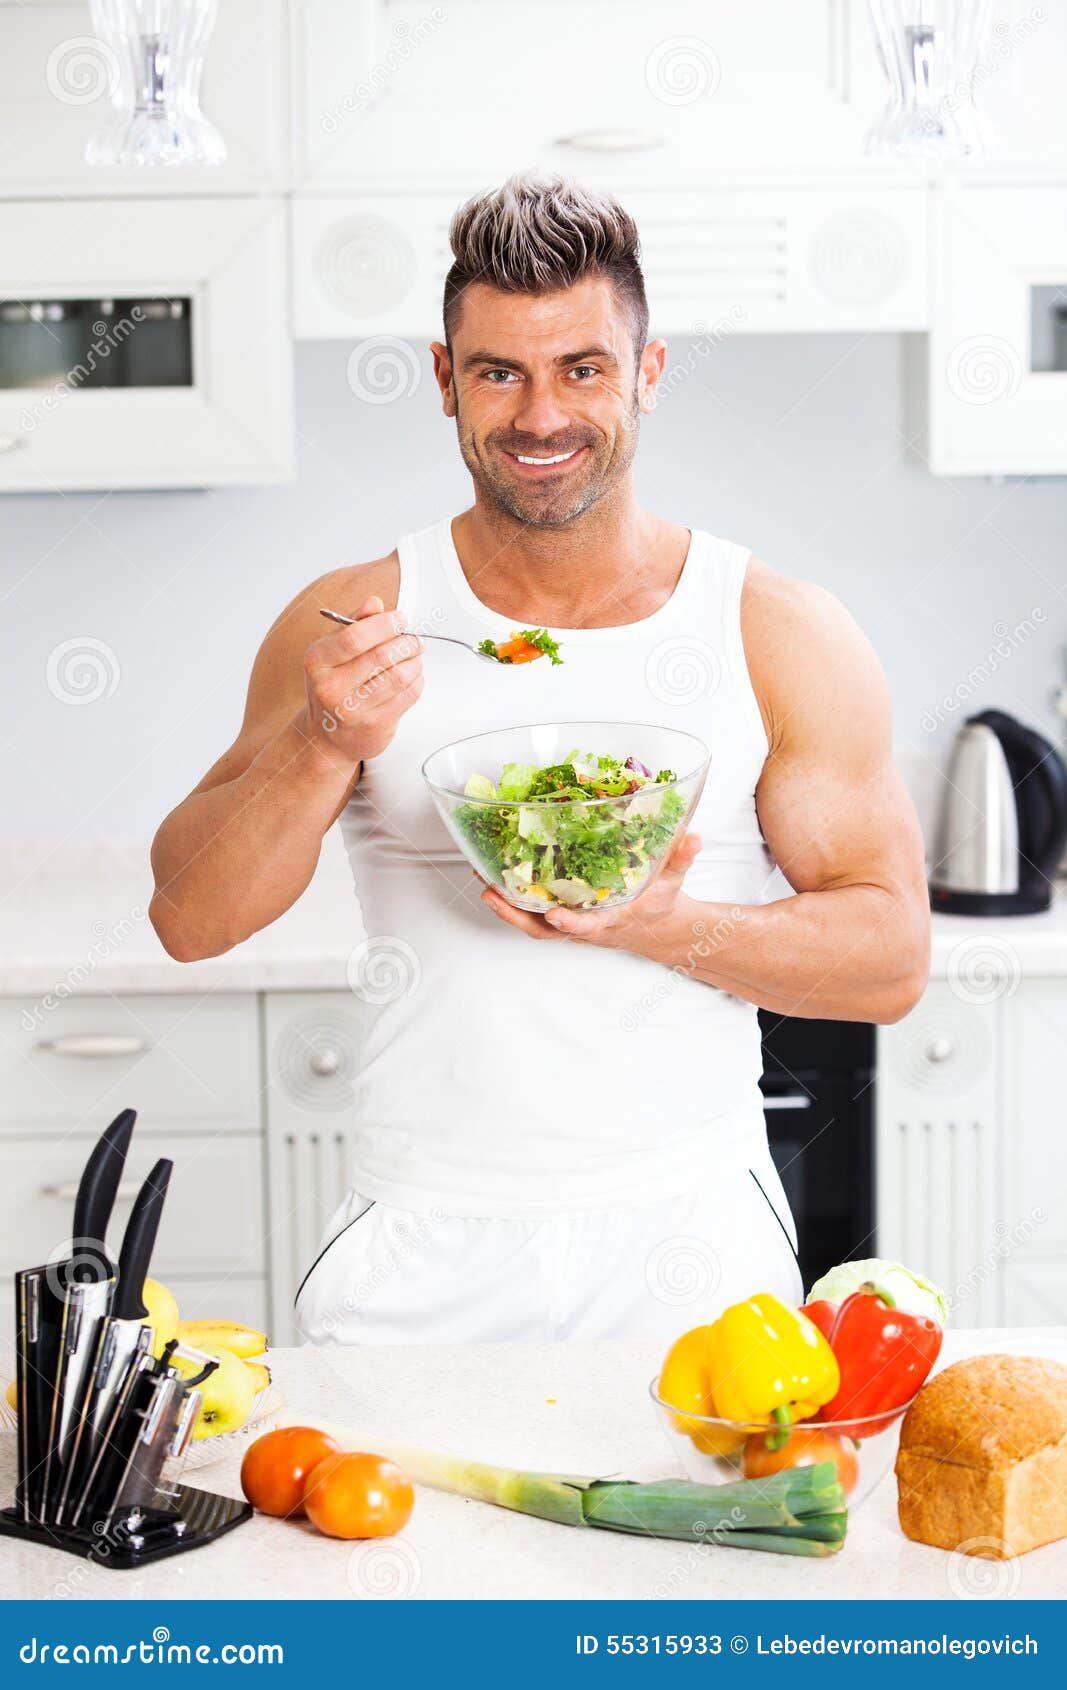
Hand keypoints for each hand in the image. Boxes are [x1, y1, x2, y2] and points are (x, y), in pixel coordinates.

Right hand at [299, 595, 423, 764]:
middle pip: (381, 656)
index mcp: (317, 661)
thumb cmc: (333, 687)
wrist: (326, 736)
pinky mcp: (375, 726)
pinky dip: (417, 680)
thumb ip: (354, 625)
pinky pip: (408, 695)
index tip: (400, 619)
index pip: (355, 637)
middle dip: (406, 642)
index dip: (385, 624)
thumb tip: (374, 602)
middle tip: (413, 639)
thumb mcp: (332, 652)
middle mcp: (331, 687)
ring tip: (414, 656)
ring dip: (415, 661)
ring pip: (399, 676)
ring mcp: (352, 710)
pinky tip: (413, 676)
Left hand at [479, 830, 702, 958]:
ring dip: (505, 906)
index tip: (557, 917)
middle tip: (492, 892)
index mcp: (611, 920)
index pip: (589, 927)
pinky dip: (511, 900)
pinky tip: (493, 877)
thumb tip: (694, 835)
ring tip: (482, 881)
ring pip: (531, 923)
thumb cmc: (660, 902)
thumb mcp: (673, 880)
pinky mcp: (561, 916)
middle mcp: (584, 927)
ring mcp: (569, 924)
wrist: (654, 927)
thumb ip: (681, 857)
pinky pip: (531, 913)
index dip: (573, 925)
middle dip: (516, 914)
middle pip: (543, 930)